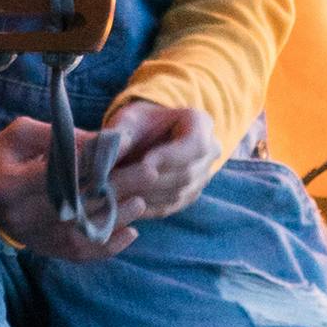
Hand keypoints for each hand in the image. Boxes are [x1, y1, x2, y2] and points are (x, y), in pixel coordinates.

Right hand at [0, 117, 137, 263]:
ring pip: (82, 233)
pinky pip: (80, 253)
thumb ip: (59, 137)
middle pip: (76, 203)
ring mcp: (32, 237)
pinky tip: (130, 233)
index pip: (58, 174)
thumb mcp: (22, 133)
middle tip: (148, 173)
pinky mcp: (43, 249)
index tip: (122, 148)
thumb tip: (101, 142)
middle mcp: (19, 215)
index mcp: (10, 183)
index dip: (92, 162)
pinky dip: (107, 246)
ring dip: (116, 218)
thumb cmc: (4, 154)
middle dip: (116, 188)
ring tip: (141, 201)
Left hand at [96, 93, 231, 223]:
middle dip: (152, 180)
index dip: (171, 157)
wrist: (146, 135)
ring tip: (116, 194)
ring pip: (178, 194)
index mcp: (201, 124)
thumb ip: (121, 130)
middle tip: (121, 183)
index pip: (195, 145)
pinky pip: (169, 207)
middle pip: (187, 173)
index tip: (144, 162)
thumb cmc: (138, 122)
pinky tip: (122, 206)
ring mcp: (203, 177)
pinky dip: (144, 208)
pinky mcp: (189, 196)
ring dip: (146, 196)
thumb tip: (117, 145)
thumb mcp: (129, 118)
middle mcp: (210, 152)